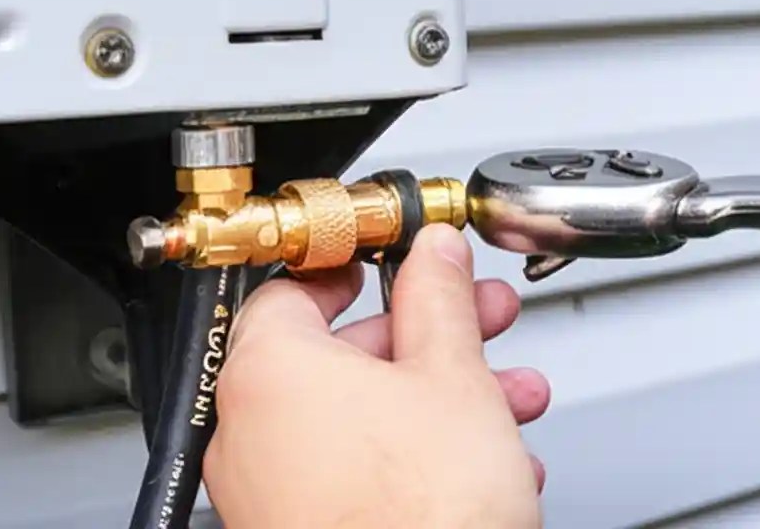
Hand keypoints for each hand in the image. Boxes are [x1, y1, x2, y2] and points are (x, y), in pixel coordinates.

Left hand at [204, 224, 549, 527]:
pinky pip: (355, 470)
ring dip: (439, 398)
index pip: (296, 288)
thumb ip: (440, 298)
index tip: (398, 260)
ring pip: (359, 417)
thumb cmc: (421, 516)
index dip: (358, 266)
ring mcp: (269, 491)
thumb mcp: (452, 376)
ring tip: (508, 398)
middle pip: (340, 353)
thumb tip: (434, 256)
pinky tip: (486, 460)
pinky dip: (415, 454)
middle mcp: (251, 431)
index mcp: (270, 372)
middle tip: (481, 323)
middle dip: (429, 337)